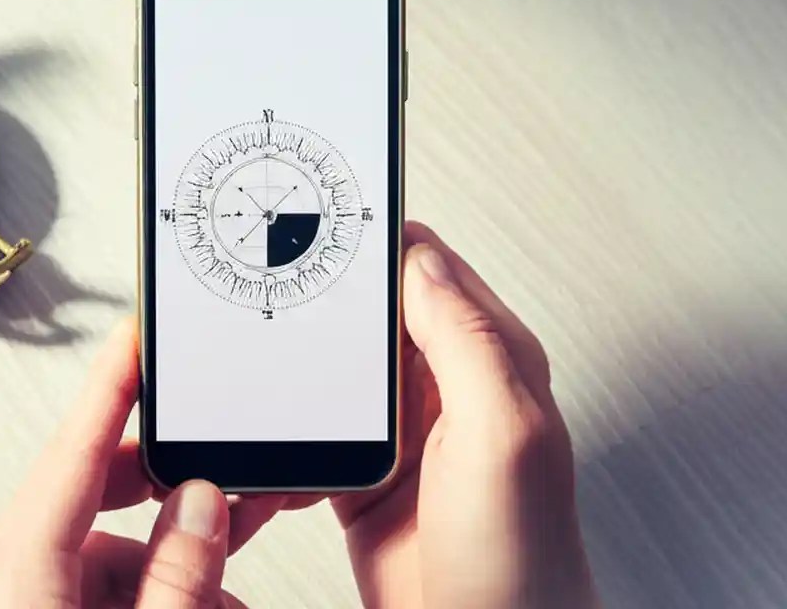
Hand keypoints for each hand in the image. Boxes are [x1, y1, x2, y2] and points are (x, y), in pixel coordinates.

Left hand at [0, 321, 269, 607]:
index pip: (69, 456)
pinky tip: (191, 603)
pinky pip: (76, 585)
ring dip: (163, 564)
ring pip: (90, 551)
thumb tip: (201, 506)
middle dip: (166, 496)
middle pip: (85, 500)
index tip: (133, 335)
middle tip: (228, 484)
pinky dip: (137, 592)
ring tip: (225, 594)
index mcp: (9, 587)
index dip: (110, 386)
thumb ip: (178, 580)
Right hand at [234, 222, 598, 607]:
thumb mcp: (501, 432)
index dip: (378, 241)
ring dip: (301, 364)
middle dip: (326, 300)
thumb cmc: (521, 560)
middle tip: (275, 283)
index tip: (326, 225)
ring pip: (336, 367)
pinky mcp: (364, 475)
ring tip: (265, 351)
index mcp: (489, 360)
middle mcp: (447, 389)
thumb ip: (466, 340)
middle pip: (372, 312)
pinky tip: (277, 436)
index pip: (429, 268)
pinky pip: (314, 429)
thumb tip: (423, 261)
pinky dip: (288, 428)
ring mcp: (403, 433)